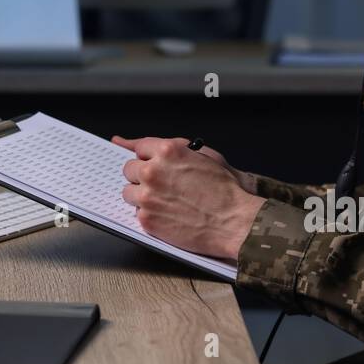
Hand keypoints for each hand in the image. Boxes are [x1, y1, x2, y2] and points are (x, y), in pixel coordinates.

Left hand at [111, 135, 265, 259]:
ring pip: (128, 192)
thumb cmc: (224, 189)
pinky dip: (150, 214)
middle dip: (143, 176)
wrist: (234, 221)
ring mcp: (147, 196)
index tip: (147, 162)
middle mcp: (153, 171)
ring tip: (164, 201)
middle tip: (161, 185)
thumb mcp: (203, 155)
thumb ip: (172, 146)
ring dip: (142, 195)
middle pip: (130, 169)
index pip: (140, 147)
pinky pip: (136, 212)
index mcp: (167, 151)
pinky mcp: (147, 218)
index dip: (147, 157)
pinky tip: (168, 215)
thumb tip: (133, 141)